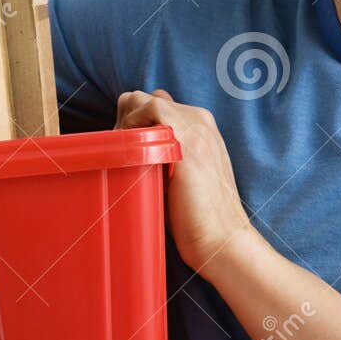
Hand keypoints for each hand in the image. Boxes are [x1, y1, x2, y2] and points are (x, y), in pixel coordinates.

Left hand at [116, 89, 261, 277]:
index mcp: (201, 130)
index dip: (133, 122)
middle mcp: (200, 121)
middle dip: (125, 120)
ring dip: (125, 122)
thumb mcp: (179, 181)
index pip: (157, 105)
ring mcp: (195, 127)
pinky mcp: (186, 137)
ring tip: (122, 153)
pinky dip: (132, 122)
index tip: (123, 148)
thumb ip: (163, 160)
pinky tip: (127, 149)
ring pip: (144, 99)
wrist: (222, 240)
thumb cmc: (197, 220)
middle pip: (146, 98)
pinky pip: (151, 107)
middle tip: (118, 152)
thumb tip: (133, 151)